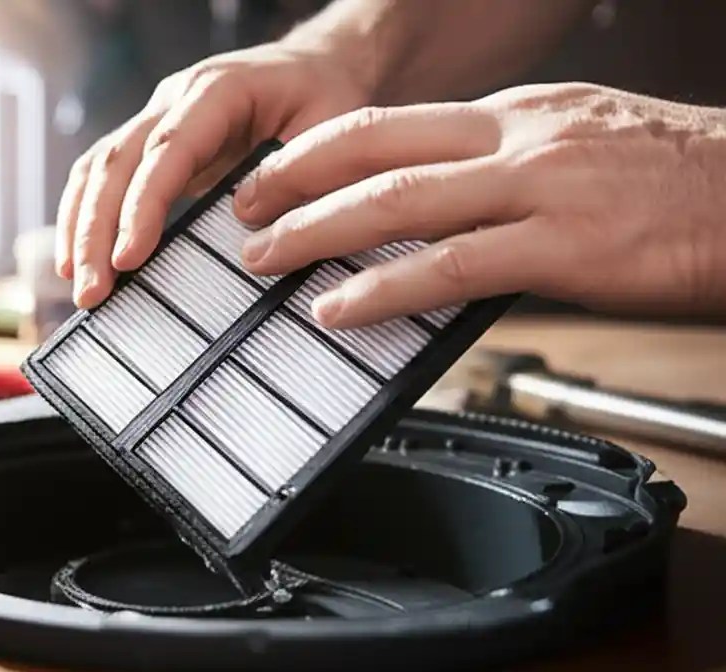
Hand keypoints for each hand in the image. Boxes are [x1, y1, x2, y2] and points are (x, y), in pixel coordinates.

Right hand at [56, 39, 372, 306]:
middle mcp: (173, 99)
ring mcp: (154, 118)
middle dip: (96, 230)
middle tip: (92, 290)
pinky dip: (81, 218)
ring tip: (79, 286)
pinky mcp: (147, 144)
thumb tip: (253, 229)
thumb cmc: (321, 96)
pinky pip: (99, 176)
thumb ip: (298, 174)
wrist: (312, 64)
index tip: (128, 258)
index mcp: (216, 91)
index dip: (142, 206)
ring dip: (80, 229)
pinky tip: (75, 260)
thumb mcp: (330, 126)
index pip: (166, 151)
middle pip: (116, 161)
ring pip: (97, 168)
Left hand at [234, 82, 725, 326]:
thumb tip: (446, 205)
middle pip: (375, 150)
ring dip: (316, 233)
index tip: (271, 175)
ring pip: (398, 203)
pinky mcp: (562, 247)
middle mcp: (516, 139)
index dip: (318, 152)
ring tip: (264, 261)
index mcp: (516, 115)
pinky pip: (450, 268)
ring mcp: (537, 188)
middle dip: (293, 183)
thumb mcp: (581, 147)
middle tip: (241, 213)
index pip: (391, 125)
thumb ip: (507, 168)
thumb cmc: (678, 182)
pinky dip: (382, 289)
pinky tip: (338, 309)